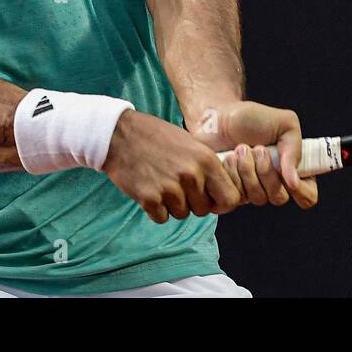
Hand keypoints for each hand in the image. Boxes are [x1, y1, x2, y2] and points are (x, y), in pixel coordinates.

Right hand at [101, 110, 241, 222]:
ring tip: (161, 182)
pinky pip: (162, 218)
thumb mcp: (191, 143)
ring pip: (182, 214)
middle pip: (204, 210)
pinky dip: (156, 209)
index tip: (211, 200)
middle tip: (178, 186)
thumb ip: (208, 167)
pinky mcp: (149, 198)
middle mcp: (191, 175)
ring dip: (172, 205)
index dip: (221, 203)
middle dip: (193, 203)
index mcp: (206, 160)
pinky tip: (149, 189)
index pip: (230, 199)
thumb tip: (223, 192)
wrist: (120, 134)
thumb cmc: (157, 137)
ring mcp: (170, 188)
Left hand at [188, 100, 319, 210]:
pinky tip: (228, 159)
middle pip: (280, 198)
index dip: (301, 191)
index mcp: (292, 169)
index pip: (307, 196)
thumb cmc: (251, 118)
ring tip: (240, 148)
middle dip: (267, 172)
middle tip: (258, 149)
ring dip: (247, 169)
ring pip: (258, 198)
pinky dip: (232, 175)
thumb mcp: (285, 123)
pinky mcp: (231, 192)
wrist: (218, 117)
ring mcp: (252, 190)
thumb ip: (295, 150)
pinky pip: (236, 198)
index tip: (287, 173)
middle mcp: (274, 183)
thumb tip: (294, 182)